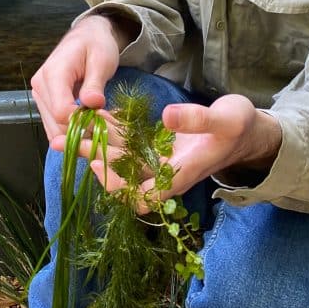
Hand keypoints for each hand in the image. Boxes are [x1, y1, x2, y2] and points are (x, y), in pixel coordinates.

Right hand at [29, 14, 121, 141]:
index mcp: (53, 73)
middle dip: (81, 130)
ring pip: (54, 128)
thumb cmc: (96, 45)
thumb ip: (95, 84)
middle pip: (56, 123)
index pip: (61, 111)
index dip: (83, 121)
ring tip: (97, 123)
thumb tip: (92, 104)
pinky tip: (87, 124)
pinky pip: (54, 125)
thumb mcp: (101, 61)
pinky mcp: (43, 101)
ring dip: (76, 133)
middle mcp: (40, 85)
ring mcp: (39, 94)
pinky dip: (70, 130)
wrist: (87, 36)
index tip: (103, 119)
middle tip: (104, 125)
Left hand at [80, 95, 280, 211]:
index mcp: (182, 174)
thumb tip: (165, 118)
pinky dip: (110, 127)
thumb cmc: (240, 127)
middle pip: (120, 173)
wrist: (246, 130)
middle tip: (62, 141)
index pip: (142, 195)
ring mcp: (158, 159)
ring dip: (94, 141)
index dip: (116, 185)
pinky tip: (93, 112)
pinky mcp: (155, 144)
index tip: (96, 165)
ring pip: (119, 155)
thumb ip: (197, 119)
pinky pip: (127, 139)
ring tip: (68, 123)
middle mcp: (165, 171)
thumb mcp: (226, 119)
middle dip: (90, 157)